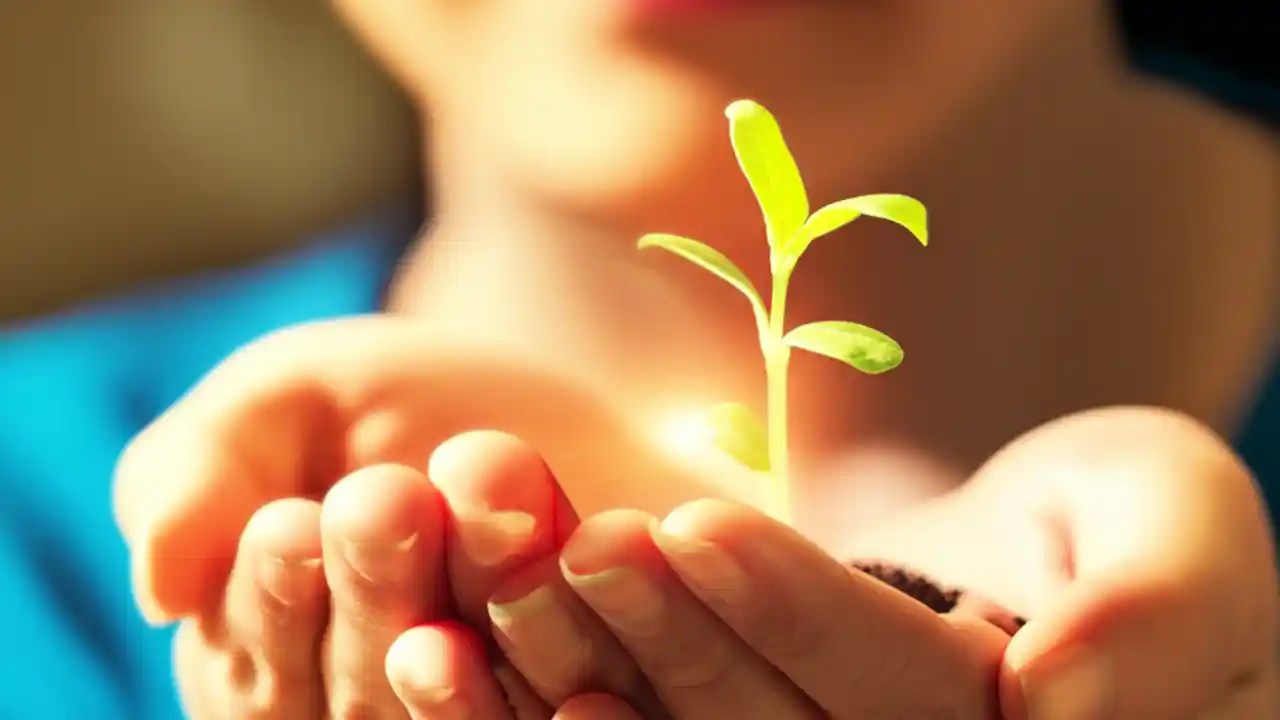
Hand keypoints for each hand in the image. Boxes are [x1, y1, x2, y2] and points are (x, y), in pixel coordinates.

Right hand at [113, 316, 678, 717]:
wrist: (551, 400)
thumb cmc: (394, 403)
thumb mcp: (286, 401)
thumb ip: (200, 473)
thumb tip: (159, 590)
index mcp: (268, 658)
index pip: (256, 659)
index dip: (273, 594)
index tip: (291, 521)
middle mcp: (362, 708)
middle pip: (361, 689)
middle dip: (376, 591)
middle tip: (390, 498)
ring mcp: (473, 718)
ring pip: (461, 713)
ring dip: (473, 626)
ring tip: (486, 514)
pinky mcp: (587, 711)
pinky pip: (572, 717)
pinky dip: (580, 688)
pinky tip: (588, 612)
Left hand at [455, 407, 1276, 718]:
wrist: (1045, 559)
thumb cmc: (1125, 527)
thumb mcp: (1176, 522)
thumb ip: (1160, 608)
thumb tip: (1055, 701)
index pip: (886, 696)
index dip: (788, 614)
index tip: (687, 523)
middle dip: (656, 635)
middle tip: (563, 537)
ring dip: (570, 668)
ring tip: (489, 582)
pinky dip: (534, 701)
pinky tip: (447, 650)